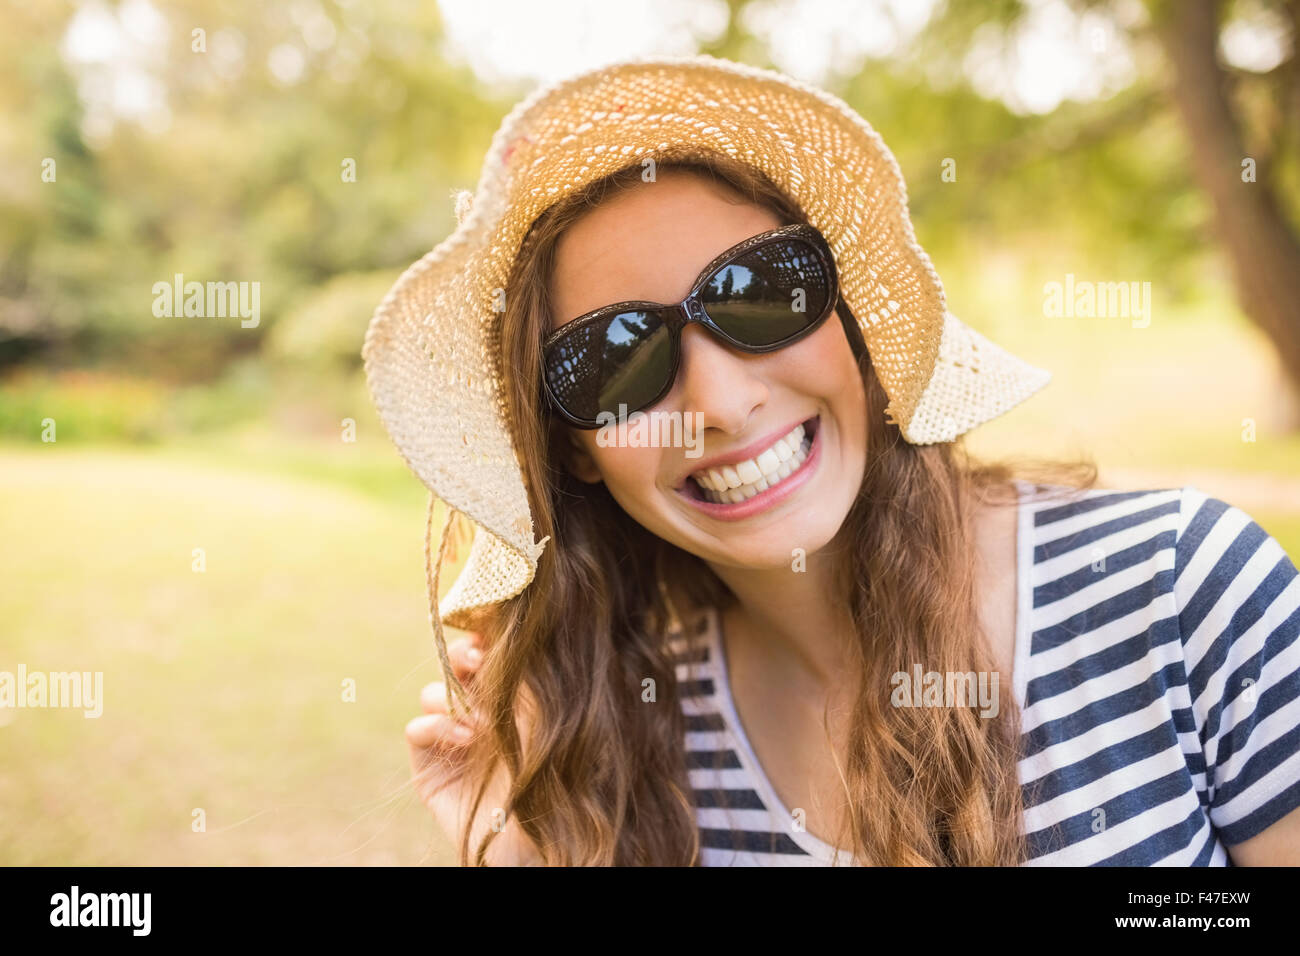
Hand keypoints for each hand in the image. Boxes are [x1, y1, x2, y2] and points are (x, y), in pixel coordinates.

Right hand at [405, 632, 540, 864]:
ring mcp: (455, 743)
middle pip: (456, 666)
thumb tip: (503, 627)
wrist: (539, 841)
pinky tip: (464, 738)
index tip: (492, 629)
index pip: (490, 656)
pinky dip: (434, 725)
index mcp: (516, 701)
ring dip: (451, 697)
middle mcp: (483, 717)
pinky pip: (416, 729)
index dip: (485, 638)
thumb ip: (525, 675)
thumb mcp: (548, 716)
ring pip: (432, 694)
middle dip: (462, 656)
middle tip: (477, 658)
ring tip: (481, 721)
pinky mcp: (431, 771)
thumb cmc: (557, 778)